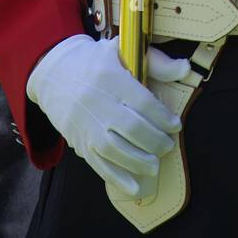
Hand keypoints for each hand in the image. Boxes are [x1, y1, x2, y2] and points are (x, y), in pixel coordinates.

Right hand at [26, 34, 191, 199]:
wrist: (52, 72)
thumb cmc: (94, 61)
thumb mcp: (122, 50)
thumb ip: (155, 63)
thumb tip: (184, 69)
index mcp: (110, 77)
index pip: (142, 101)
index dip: (162, 117)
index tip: (176, 125)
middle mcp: (97, 101)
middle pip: (131, 128)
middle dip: (155, 142)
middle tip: (168, 146)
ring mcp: (85, 124)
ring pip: (115, 150)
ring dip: (139, 162)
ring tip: (155, 166)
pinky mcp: (78, 141)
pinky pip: (98, 164)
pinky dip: (117, 178)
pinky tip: (135, 186)